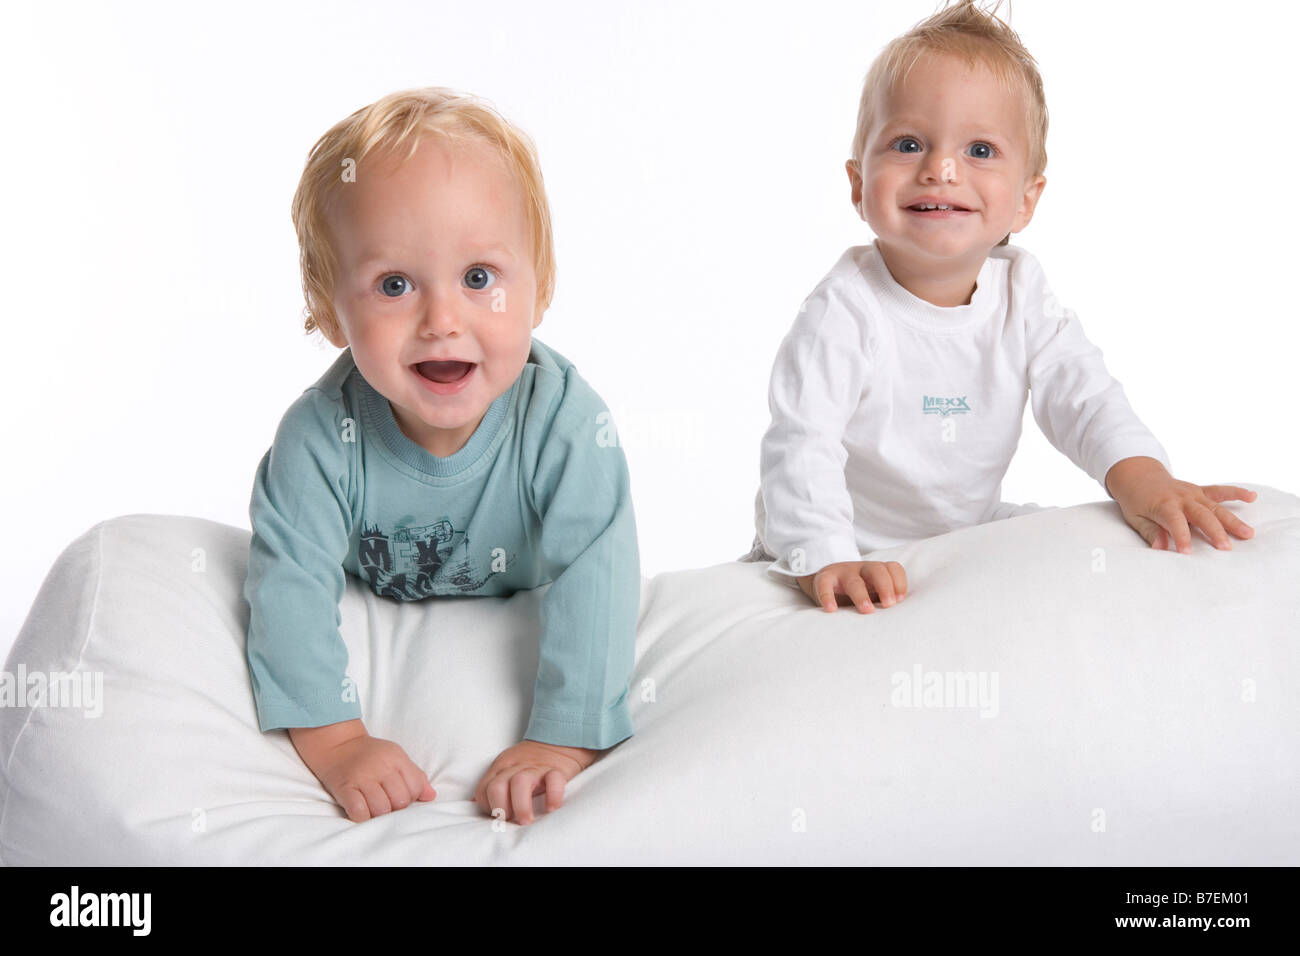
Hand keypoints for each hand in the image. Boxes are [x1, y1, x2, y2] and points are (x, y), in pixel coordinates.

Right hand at [289, 721, 435, 822]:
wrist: (337, 744)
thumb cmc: (370, 754)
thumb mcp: (396, 757)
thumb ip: (415, 775)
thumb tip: (431, 796)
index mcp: (396, 758)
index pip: (416, 787)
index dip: (411, 796)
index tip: (400, 794)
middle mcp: (381, 767)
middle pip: (400, 801)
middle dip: (396, 807)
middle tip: (386, 801)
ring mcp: (362, 778)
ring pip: (382, 810)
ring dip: (379, 814)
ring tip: (373, 806)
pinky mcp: (344, 788)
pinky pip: (359, 812)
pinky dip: (362, 817)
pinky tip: (361, 810)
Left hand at [474, 739, 597, 825]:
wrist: (558, 741)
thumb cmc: (529, 764)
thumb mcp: (507, 769)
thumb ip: (493, 785)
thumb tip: (473, 804)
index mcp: (501, 767)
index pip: (483, 789)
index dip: (487, 807)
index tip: (499, 817)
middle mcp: (515, 766)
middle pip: (497, 786)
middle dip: (500, 808)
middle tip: (510, 822)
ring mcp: (536, 767)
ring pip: (521, 782)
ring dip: (521, 806)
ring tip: (526, 821)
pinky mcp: (557, 769)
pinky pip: (554, 780)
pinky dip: (552, 796)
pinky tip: (551, 808)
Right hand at [796, 560, 907, 612]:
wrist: (826, 584)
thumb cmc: (858, 594)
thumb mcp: (874, 594)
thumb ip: (886, 601)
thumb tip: (904, 621)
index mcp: (878, 571)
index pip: (893, 568)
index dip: (899, 582)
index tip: (900, 600)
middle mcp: (862, 569)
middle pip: (877, 570)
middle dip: (885, 587)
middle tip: (889, 605)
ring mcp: (843, 572)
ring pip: (854, 580)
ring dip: (861, 595)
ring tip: (866, 611)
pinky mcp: (825, 578)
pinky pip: (825, 585)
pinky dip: (827, 596)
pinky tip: (831, 610)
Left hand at [1104, 456, 1256, 553]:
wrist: (1138, 476)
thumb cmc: (1136, 502)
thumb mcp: (1136, 519)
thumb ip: (1150, 533)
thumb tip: (1160, 548)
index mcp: (1164, 505)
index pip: (1175, 523)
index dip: (1182, 538)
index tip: (1187, 554)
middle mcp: (1182, 497)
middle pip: (1202, 515)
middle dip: (1215, 532)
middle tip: (1227, 548)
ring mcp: (1193, 493)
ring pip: (1216, 506)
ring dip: (1232, 520)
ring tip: (1248, 534)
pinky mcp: (1200, 490)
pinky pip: (1220, 491)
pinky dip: (1236, 492)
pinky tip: (1252, 497)